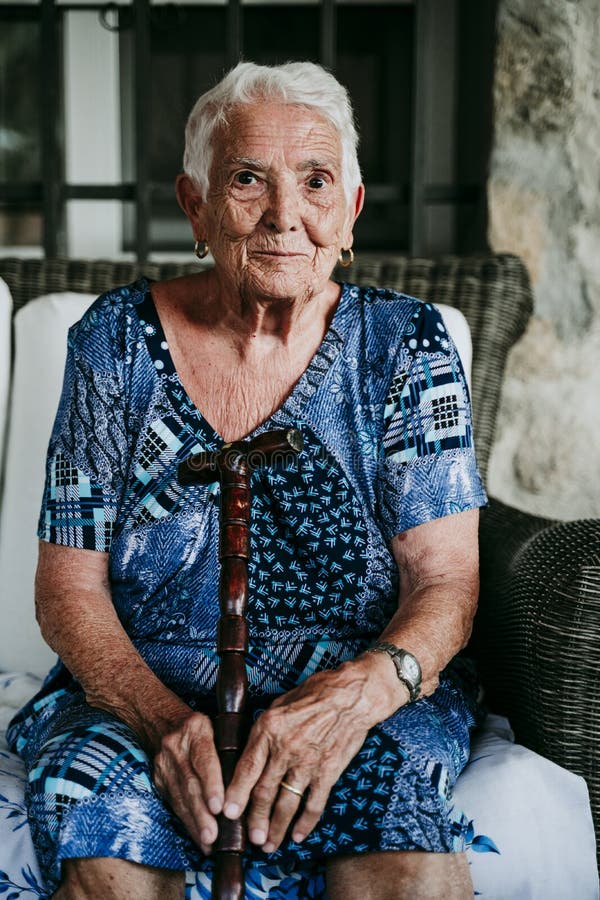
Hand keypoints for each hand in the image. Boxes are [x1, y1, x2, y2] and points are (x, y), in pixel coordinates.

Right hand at [152, 711, 223, 855]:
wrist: (163, 721)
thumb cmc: (204, 728)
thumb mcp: (219, 726)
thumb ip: (232, 748)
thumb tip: (251, 783)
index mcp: (196, 728)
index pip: (205, 757)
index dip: (212, 784)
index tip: (219, 807)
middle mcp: (176, 745)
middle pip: (190, 782)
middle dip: (202, 812)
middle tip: (213, 835)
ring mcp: (164, 763)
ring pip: (180, 796)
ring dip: (195, 822)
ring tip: (208, 842)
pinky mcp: (158, 778)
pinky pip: (173, 802)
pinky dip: (187, 821)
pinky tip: (198, 836)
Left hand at [222, 663, 377, 852]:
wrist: (351, 695)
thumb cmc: (315, 694)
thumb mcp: (280, 703)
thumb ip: (264, 729)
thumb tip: (250, 751)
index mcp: (268, 729)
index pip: (247, 768)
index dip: (236, 794)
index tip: (228, 813)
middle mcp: (285, 748)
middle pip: (265, 791)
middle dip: (255, 819)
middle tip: (250, 839)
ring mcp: (307, 762)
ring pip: (287, 803)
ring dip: (276, 827)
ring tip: (269, 844)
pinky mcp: (328, 771)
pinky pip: (314, 803)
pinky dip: (306, 823)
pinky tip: (298, 835)